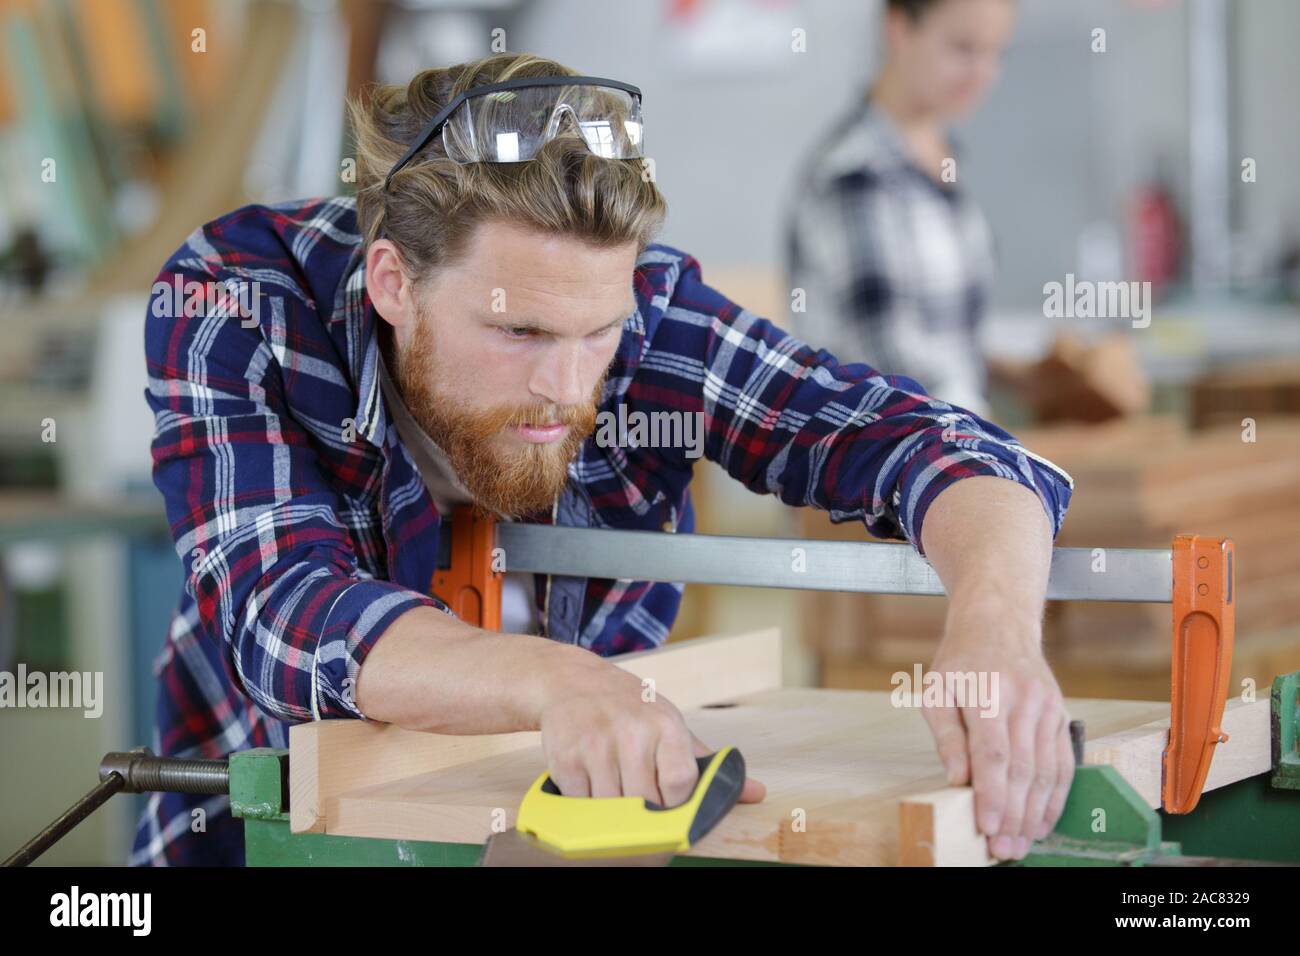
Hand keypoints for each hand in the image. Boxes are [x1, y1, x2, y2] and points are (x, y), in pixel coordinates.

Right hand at [538, 652, 764, 806]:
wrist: (572, 681)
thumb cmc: (630, 708)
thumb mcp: (670, 724)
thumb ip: (708, 764)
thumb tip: (756, 793)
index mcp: (665, 725)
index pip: (680, 783)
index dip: (677, 805)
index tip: (669, 809)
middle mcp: (631, 732)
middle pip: (645, 802)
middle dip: (645, 816)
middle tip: (641, 813)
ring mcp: (596, 745)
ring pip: (612, 809)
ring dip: (614, 814)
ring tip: (616, 798)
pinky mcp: (565, 758)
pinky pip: (581, 805)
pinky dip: (587, 808)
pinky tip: (592, 789)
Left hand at [920, 608, 1074, 861]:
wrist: (999, 625)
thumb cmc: (961, 662)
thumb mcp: (937, 690)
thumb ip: (947, 736)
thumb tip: (957, 780)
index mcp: (989, 693)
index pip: (994, 753)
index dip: (992, 793)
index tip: (986, 826)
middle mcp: (1025, 701)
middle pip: (1024, 768)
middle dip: (1013, 814)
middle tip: (1003, 849)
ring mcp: (1048, 709)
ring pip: (1048, 770)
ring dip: (1035, 813)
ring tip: (1020, 843)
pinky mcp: (1061, 716)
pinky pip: (1063, 763)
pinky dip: (1055, 797)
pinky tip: (1041, 821)